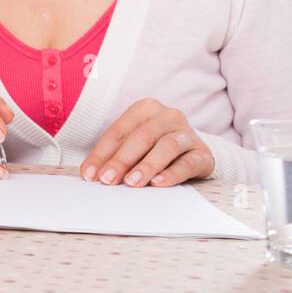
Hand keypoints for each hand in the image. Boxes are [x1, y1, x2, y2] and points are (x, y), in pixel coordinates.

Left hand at [82, 98, 213, 186]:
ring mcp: (187, 133)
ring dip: (147, 165)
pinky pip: (188, 162)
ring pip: (167, 146)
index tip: (90, 174)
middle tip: (108, 180)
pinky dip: (172, 173)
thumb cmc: (154, 147)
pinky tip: (158, 183)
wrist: (193, 153)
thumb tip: (90, 174)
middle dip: (121, 160)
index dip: (101, 153)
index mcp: (144, 109)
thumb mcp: (132, 145)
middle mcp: (168, 116)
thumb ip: (113, 155)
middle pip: (141, 137)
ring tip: (132, 182)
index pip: (118, 132)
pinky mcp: (203, 153)